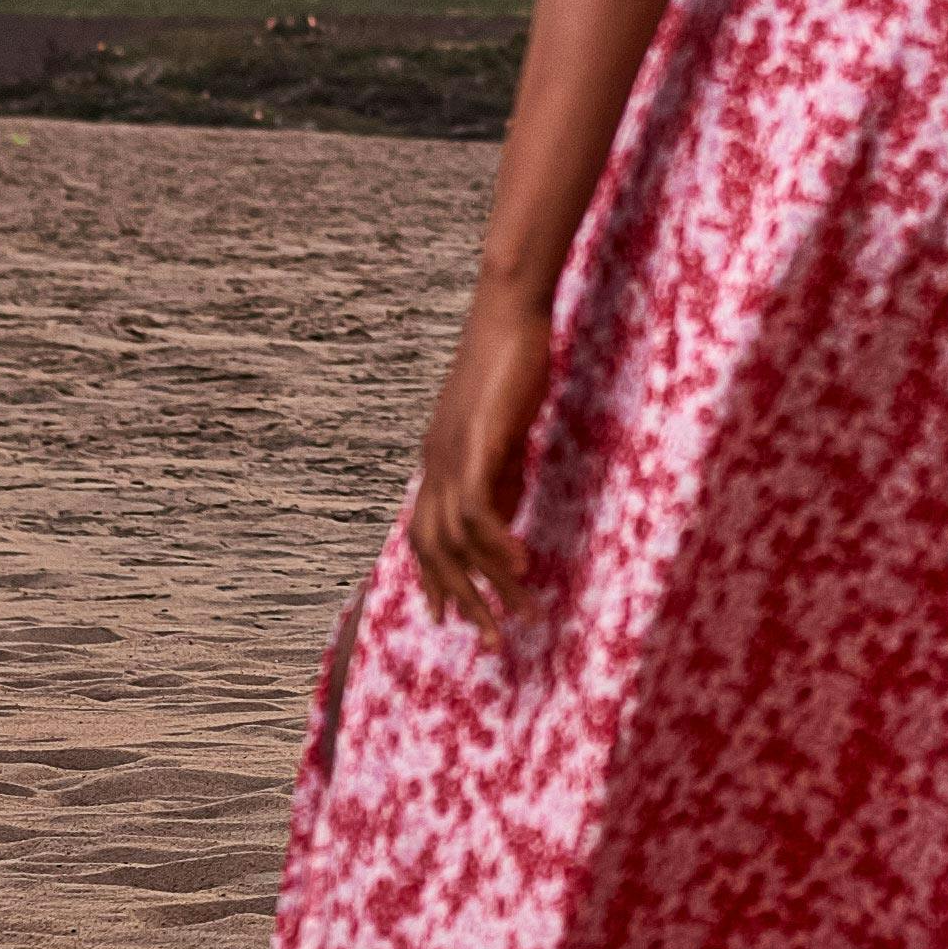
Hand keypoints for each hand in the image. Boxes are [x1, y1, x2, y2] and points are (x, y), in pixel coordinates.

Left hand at [406, 286, 552, 631]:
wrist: (508, 308)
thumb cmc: (511, 360)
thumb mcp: (503, 429)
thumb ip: (501, 473)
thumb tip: (504, 519)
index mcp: (437, 461)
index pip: (425, 536)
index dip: (435, 581)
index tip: (453, 620)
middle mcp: (434, 464)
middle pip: (434, 551)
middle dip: (462, 600)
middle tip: (492, 640)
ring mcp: (450, 454)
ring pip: (456, 541)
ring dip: (489, 583)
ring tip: (521, 613)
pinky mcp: (475, 443)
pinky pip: (476, 509)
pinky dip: (496, 543)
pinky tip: (522, 564)